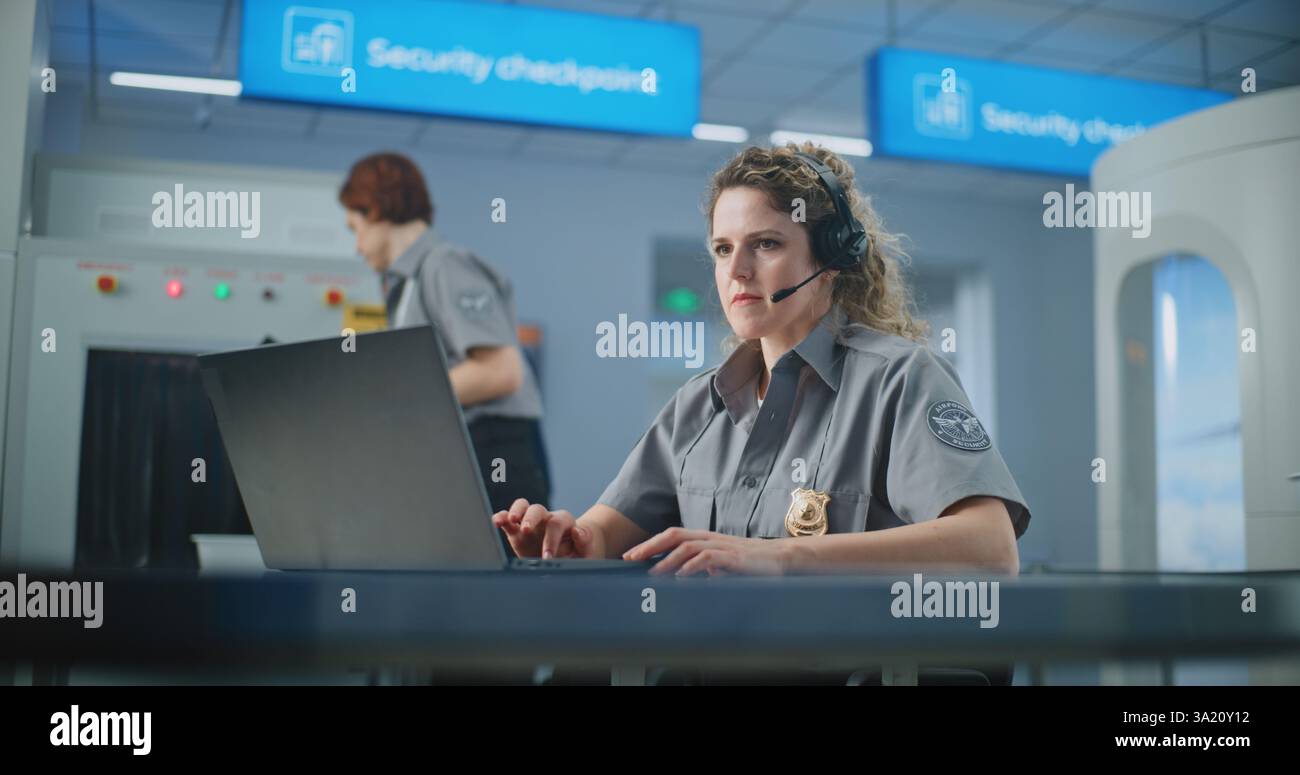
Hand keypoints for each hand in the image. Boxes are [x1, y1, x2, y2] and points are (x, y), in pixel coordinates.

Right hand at [492, 499, 604, 558]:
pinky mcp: (517, 532)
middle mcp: (546, 519)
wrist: (570, 557)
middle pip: (538, 510)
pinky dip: (501, 518)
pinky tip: (496, 522)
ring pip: (522, 507)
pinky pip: (508, 520)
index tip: (547, 557)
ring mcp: (531, 523)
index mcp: (565, 522)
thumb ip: (585, 541)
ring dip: (515, 512)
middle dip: (531, 518)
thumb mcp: (588, 552)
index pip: (556, 524)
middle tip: (527, 529)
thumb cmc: (580, 555)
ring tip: (509, 520)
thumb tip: (578, 531)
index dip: (551, 539)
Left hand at [623, 527, 789, 575]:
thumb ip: (703, 569)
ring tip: (653, 573)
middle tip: (631, 558)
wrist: (782, 559)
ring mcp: (722, 546)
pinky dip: (692, 566)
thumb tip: (682, 579)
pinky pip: (708, 558)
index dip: (651, 544)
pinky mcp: (734, 557)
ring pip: (687, 546)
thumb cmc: (751, 564)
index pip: (672, 536)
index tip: (631, 556)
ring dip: (667, 559)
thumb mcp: (721, 567)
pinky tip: (681, 576)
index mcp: (705, 539)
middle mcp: (710, 538)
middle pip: (674, 536)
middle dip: (650, 546)